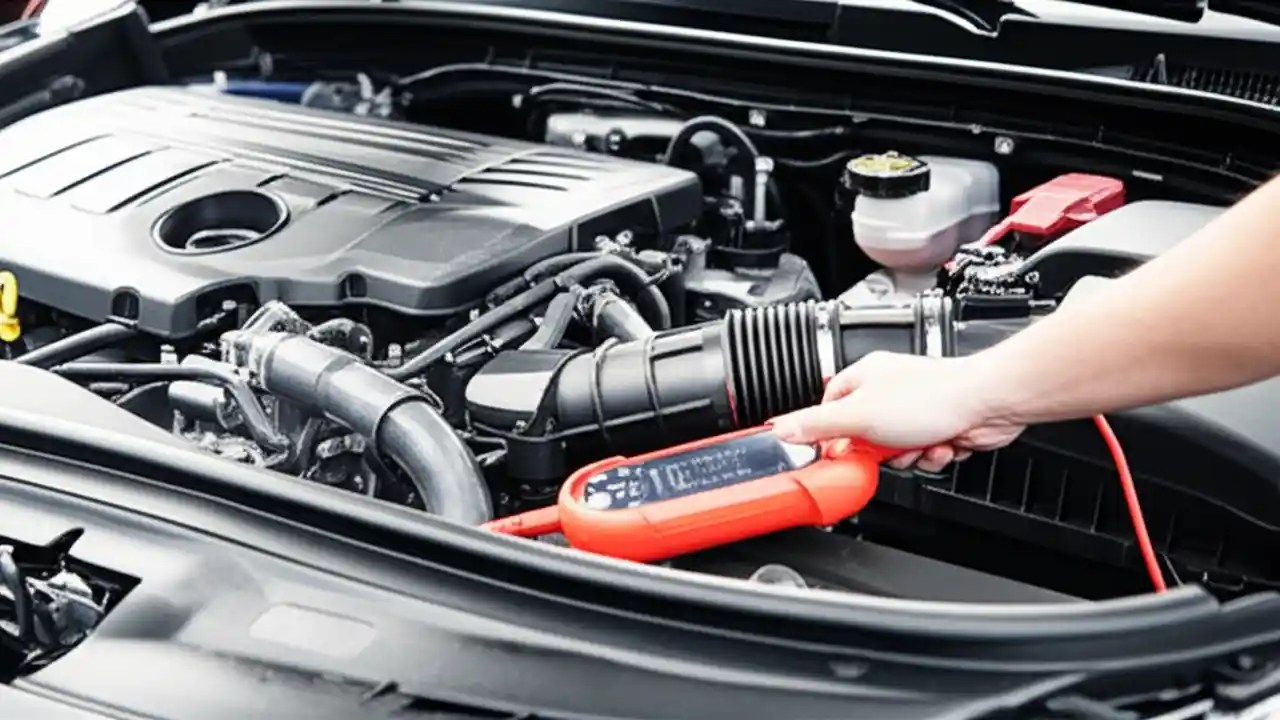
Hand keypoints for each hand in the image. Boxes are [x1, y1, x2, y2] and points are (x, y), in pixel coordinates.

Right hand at [768, 352, 1024, 472]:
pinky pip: (922, 454)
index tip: (835, 450)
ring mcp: (915, 409)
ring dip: (908, 457)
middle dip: (878, 452)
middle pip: (863, 436)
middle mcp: (888, 390)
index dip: (830, 434)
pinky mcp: (938, 426)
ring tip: (920, 443)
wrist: (987, 403)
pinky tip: (940, 445)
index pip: (828, 407)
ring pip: (894, 450)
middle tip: (885, 449)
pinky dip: (931, 456)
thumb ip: (817, 424)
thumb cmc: (934, 396)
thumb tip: (781, 428)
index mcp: (863, 376)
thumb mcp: (859, 415)